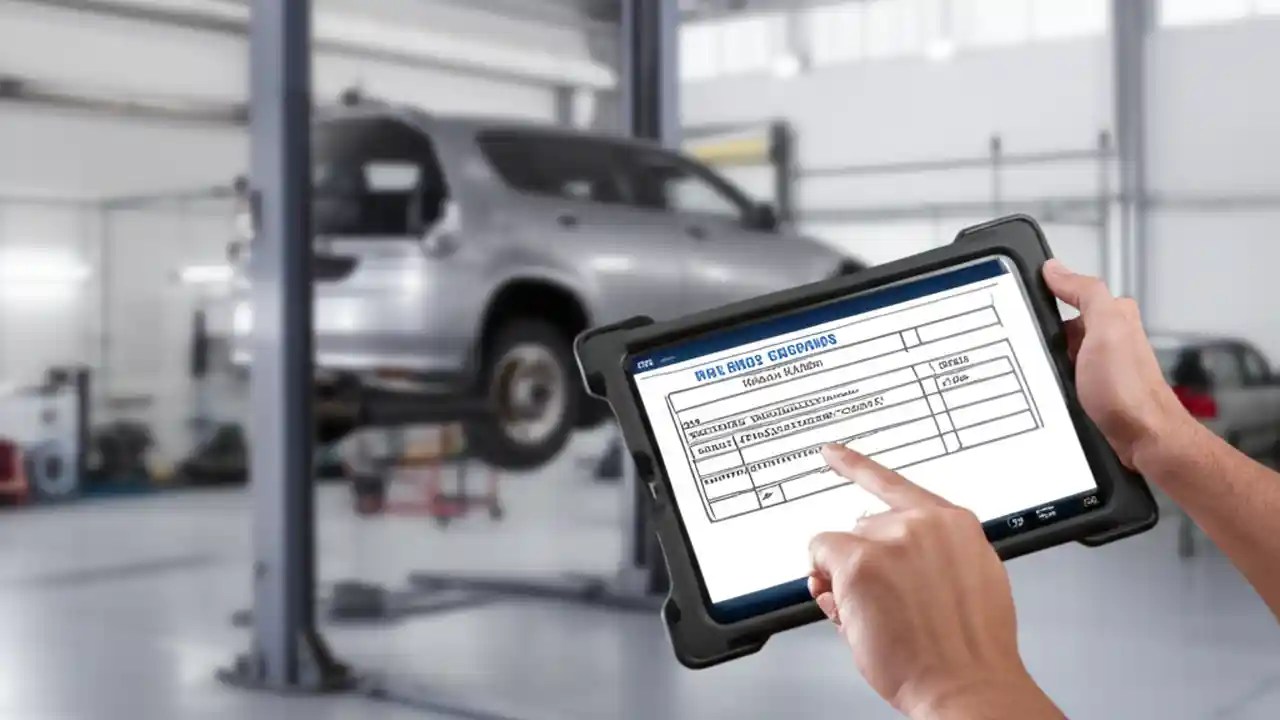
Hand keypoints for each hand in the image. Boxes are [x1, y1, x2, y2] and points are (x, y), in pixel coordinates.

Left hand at [809, 444, 1060, 718]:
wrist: (967, 685)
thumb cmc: (969, 651)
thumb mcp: (971, 584)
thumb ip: (932, 557)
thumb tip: (887, 562)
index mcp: (955, 525)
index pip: (896, 485)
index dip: (857, 467)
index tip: (833, 452)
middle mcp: (924, 523)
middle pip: (865, 526)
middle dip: (864, 562)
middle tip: (882, 604)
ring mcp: (892, 538)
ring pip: (842, 545)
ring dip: (847, 579)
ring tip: (878, 617)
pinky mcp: (860, 558)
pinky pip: (820, 555)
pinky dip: (824, 581)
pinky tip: (851, 608)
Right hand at [1041, 260, 1192, 467]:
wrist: (1141, 438)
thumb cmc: (1128, 390)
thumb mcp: (1105, 329)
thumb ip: (1085, 293)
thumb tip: (1056, 269)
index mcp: (1114, 315)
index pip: (1070, 293)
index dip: (1045, 297)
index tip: (1024, 305)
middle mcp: (1108, 338)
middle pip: (1058, 326)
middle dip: (1041, 336)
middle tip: (1036, 348)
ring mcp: (1098, 365)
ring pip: (1055, 353)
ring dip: (1044, 363)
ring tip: (1043, 373)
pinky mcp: (1089, 389)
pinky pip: (1058, 376)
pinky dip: (1049, 382)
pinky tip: (1048, 390)